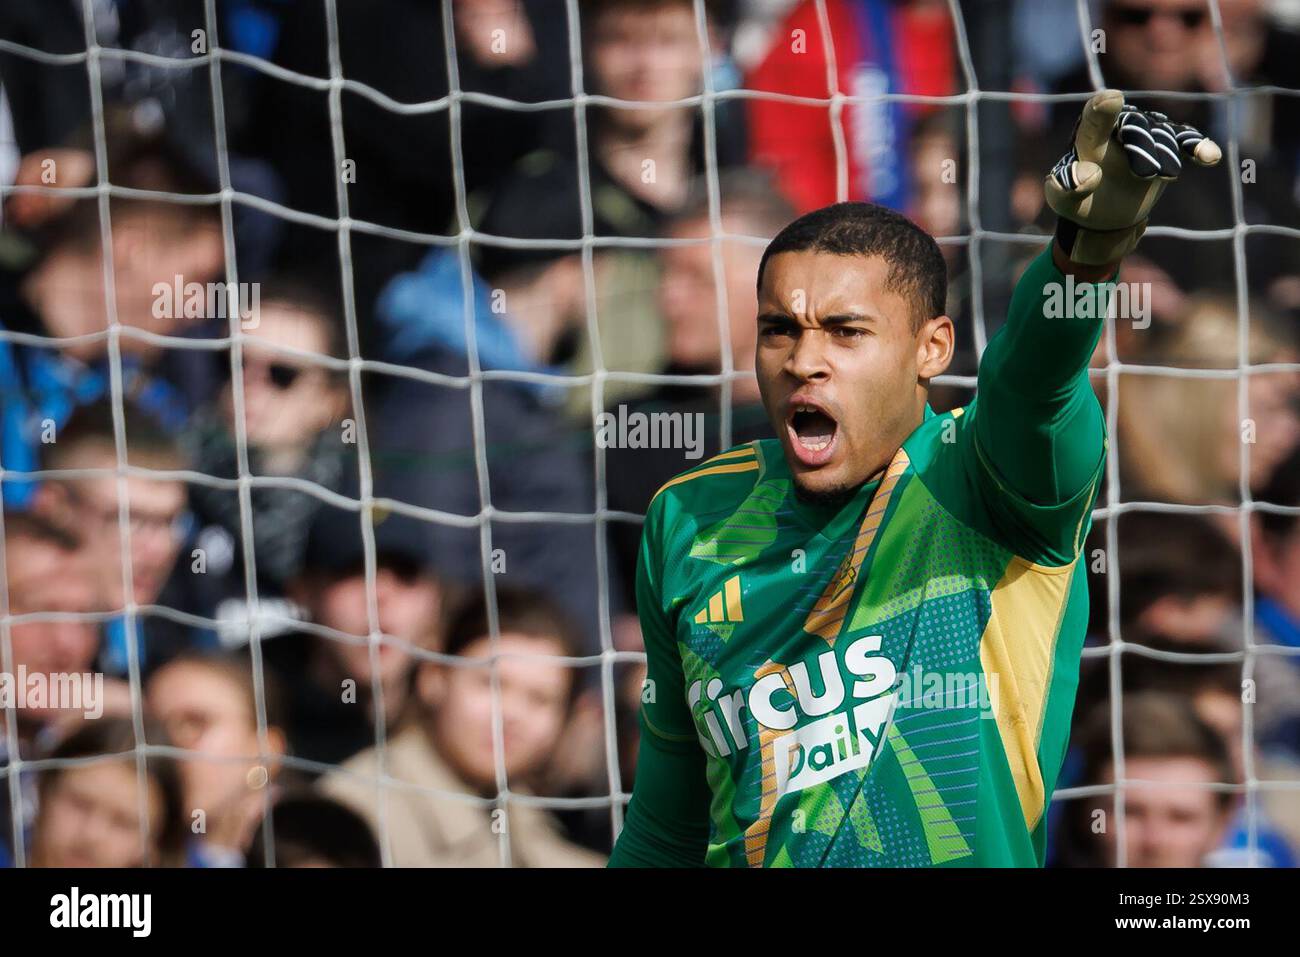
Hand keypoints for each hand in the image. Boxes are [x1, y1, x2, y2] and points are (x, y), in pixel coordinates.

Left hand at [1045, 90, 1220, 265]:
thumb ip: (1068, 187)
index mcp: (1089, 136)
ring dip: (1164, 158)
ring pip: (1162, 136)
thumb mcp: (1064, 200)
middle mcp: (1119, 126)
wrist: (1106, 214)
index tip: (1112, 99)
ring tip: (1163, 176)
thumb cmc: (1080, 202)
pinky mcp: (1167, 146)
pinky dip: (1198, 146)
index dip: (1102, 108)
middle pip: (1136, 127)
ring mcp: (1146, 133)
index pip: (1093, 115)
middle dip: (1142, 148)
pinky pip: (1185, 141)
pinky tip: (1209, 157)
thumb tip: (1088, 176)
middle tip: (1142, 175)